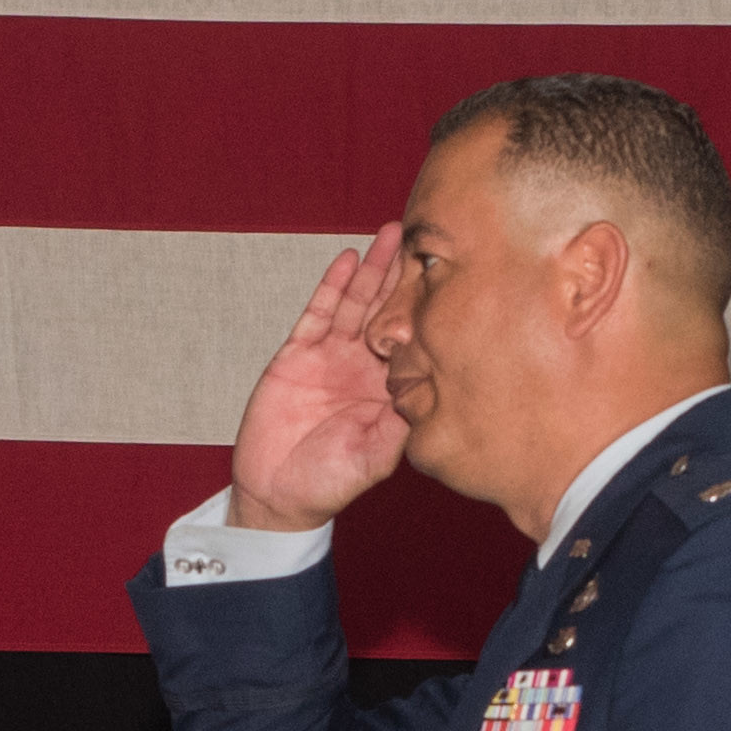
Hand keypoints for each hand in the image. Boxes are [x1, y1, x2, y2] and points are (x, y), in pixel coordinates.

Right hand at [220, 231, 407, 536]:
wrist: (277, 495)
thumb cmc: (329, 483)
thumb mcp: (377, 456)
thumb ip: (402, 424)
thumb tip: (431, 391)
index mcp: (388, 388)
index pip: (414, 338)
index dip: (430, 308)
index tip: (453, 277)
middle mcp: (363, 366)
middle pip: (388, 310)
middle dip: (405, 275)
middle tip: (428, 238)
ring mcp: (331, 357)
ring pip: (357, 303)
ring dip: (373, 270)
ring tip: (392, 236)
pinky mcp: (298, 354)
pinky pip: (318, 313)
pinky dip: (333, 287)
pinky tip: (347, 260)